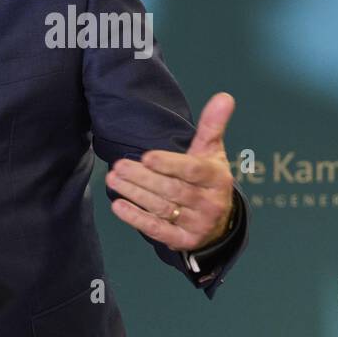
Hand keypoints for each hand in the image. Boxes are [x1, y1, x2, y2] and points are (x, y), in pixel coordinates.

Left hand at [106, 91, 236, 253]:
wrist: (220, 221)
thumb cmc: (208, 178)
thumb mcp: (212, 152)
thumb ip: (213, 124)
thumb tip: (224, 96)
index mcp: (217, 178)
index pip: (193, 171)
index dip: (169, 164)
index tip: (146, 157)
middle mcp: (210, 203)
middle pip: (172, 190)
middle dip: (143, 178)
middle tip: (118, 165)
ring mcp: (197, 224)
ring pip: (162, 208)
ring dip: (135, 194)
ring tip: (113, 179)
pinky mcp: (184, 240)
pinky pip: (158, 230)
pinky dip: (137, 218)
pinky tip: (118, 206)